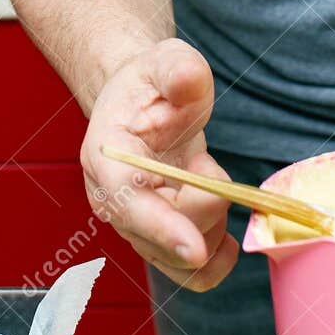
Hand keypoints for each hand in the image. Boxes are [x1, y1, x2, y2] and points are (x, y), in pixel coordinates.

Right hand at [81, 38, 237, 291]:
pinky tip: (227, 230)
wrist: (143, 104)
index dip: (162, 227)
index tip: (196, 248)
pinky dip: (218, 258)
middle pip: (162, 236)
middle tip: (202, 159)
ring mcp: (135, 227)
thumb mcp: (167, 61)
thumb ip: (179, 70)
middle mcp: (112, 202)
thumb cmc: (152, 84)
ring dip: (212, 224)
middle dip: (205, 207)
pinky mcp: (158, 242)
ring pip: (181, 259)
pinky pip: (192, 273)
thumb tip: (188, 79)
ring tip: (201, 175)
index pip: (128, 201)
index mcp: (107, 156)